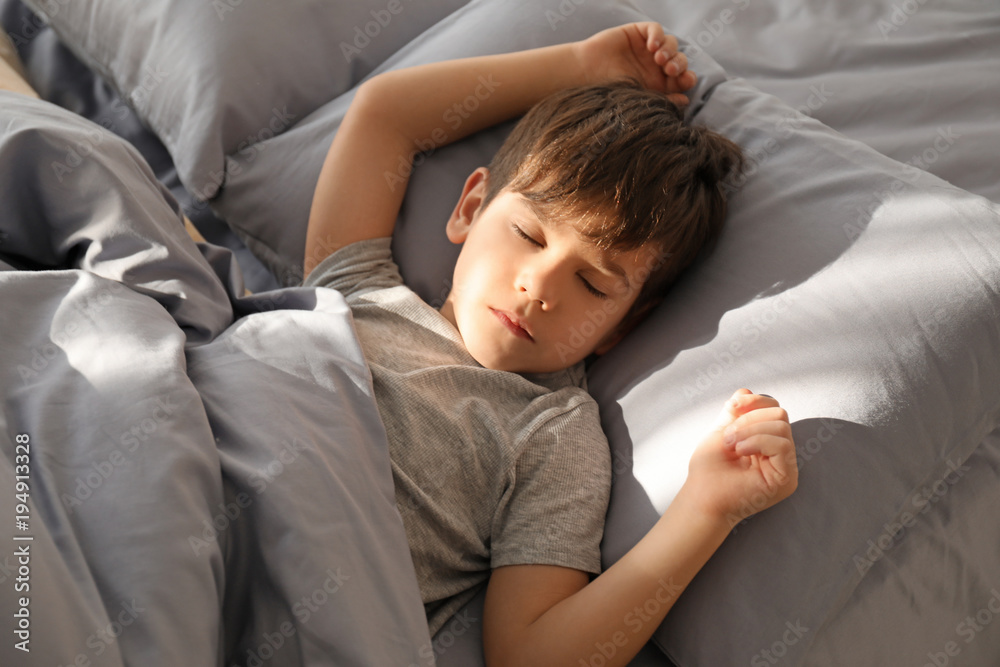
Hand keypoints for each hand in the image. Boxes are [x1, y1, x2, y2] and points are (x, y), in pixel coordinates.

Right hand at [575, 22, 695, 106]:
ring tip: (659, 58)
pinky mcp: (637, 33)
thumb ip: (662, 100)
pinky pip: (655, 29)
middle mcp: (655, 66)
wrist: (585, 74)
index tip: (684, 81)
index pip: (682, 77)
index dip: (687, 77)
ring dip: (670, 50)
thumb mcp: (638, 98)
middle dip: (679, 64)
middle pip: (679, 59)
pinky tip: (652, 46)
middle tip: (669, 70)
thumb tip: (686, 101)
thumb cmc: (609, 90)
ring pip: (671, 43)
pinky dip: (658, 35)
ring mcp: (647, 48)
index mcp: (658, 83)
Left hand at [682, 389, 798, 526]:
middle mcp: (780, 453)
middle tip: (728, 437)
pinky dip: (758, 441)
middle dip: (749, 419)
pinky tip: (741, 451)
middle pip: (779, 414)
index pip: (773, 408)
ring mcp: (785, 466)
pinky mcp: (786, 478)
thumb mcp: (721, 430)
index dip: (754, 401)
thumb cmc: (708, 469)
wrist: (702, 496)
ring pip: (781, 426)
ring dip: (750, 430)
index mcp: (766, 441)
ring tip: (732, 445)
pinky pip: (782, 444)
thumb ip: (735, 412)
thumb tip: (746, 391)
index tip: (732, 407)